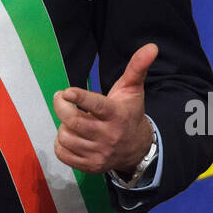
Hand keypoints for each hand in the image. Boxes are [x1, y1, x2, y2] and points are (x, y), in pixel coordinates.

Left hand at [53, 43, 156, 175]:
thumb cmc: (129, 112)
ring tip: (71, 118)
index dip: (80, 98)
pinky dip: (61, 143)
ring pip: (66, 137)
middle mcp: (108, 136)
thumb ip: (137, 67)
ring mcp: (98, 153)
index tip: (66, 91)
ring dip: (63, 125)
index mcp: (116, 115)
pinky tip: (70, 134)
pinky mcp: (90, 166)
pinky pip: (63, 153)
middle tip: (62, 98)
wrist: (136, 147)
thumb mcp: (133, 89)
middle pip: (74, 122)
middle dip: (61, 106)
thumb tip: (152, 46)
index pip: (96, 107)